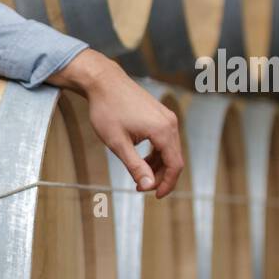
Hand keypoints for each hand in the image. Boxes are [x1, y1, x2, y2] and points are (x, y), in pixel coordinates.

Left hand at [46, 49, 183, 198]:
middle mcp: (170, 123)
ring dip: (157, 166)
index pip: (175, 165)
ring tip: (138, 176)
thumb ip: (135, 166)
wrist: (103, 82)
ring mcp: (166, 117)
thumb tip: (147, 185)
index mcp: (163, 130)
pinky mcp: (160, 114)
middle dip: (159, 176)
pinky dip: (155, 153)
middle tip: (139, 187)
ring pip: (169, 150)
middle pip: (173, 159)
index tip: (154, 196)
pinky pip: (164, 139)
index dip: (167, 184)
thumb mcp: (118, 143)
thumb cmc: (107, 110)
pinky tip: (140, 159)